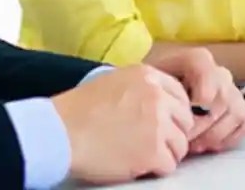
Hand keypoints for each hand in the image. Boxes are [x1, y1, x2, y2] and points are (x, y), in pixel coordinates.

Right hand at [50, 65, 193, 183]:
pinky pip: (169, 165)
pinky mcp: (153, 151)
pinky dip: (156, 169)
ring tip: (142, 155)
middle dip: (172, 134)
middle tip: (153, 143)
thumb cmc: (78, 110)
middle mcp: (157, 97)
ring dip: (165, 153)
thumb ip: (140, 88)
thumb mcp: (113, 82)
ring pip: (180, 145)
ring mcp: (157, 124)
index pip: (180, 95)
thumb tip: (161, 102)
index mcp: (147, 76)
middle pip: (185, 120)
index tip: (165, 124)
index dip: (173, 113)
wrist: (59, 132)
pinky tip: (137, 165)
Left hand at [146, 47, 244, 154]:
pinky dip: (227, 138)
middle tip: (183, 139)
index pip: (205, 66)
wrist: (158, 101)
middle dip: (202, 124)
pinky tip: (207, 143)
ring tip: (193, 144)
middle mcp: (219, 72)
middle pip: (222, 96)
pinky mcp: (240, 111)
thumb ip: (156, 87)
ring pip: (235, 112)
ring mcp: (232, 92)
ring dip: (213, 134)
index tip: (189, 109)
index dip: (201, 90)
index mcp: (196, 60)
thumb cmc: (152, 94)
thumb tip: (171, 105)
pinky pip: (244, 124)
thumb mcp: (147, 85)